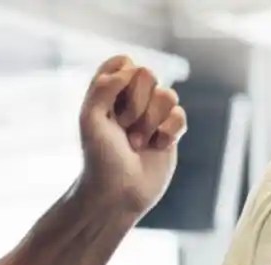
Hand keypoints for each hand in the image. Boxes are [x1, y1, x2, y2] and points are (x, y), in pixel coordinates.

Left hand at [77, 55, 187, 215]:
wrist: (117, 195)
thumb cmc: (99, 159)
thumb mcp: (90, 120)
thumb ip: (104, 86)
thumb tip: (131, 68)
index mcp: (108, 93)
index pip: (123, 62)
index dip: (122, 79)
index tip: (110, 105)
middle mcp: (130, 100)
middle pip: (149, 75)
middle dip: (137, 104)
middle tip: (123, 128)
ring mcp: (152, 116)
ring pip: (168, 95)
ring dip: (151, 122)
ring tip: (136, 144)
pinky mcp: (170, 132)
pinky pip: (180, 115)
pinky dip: (168, 132)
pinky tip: (156, 148)